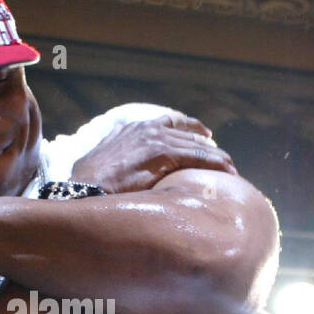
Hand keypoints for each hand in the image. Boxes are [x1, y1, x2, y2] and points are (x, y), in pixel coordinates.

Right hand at [70, 113, 237, 193]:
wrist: (82, 190)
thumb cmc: (87, 185)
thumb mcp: (101, 163)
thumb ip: (117, 158)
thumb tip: (120, 170)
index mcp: (132, 128)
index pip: (169, 123)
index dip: (189, 129)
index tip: (203, 135)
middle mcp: (146, 128)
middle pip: (188, 134)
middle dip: (207, 147)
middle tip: (223, 158)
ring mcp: (155, 139)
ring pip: (197, 146)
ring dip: (216, 159)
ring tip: (231, 170)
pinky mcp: (163, 155)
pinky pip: (199, 158)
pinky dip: (216, 166)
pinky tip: (229, 175)